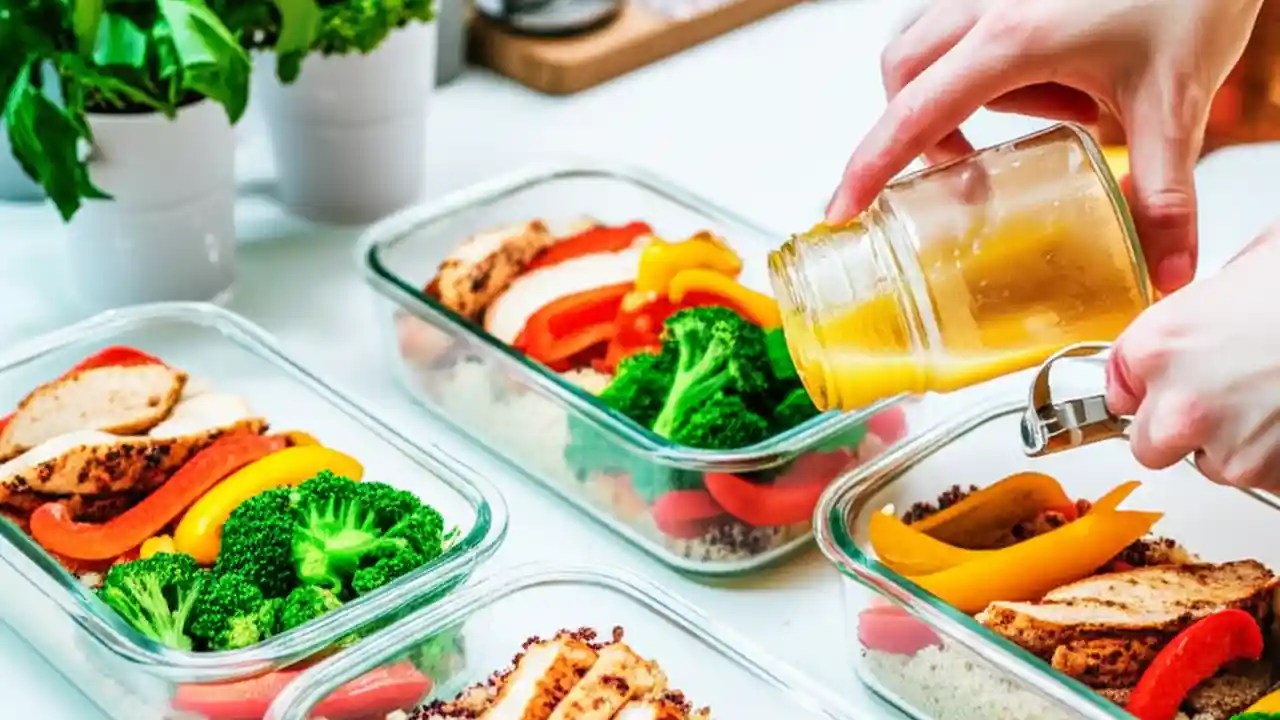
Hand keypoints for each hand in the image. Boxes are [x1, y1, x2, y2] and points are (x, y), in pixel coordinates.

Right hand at [827, 0, 1263, 294]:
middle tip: (958, 176)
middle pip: (901, 74)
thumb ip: (1165, 193)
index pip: (913, 113)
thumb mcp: (1175, 100)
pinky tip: (1038, 74)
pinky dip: (971, 58)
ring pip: (922, 41)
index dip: (869, 167)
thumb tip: (1166, 271)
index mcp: (1014, 38)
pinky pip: (955, 19)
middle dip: (912, 130)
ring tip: (1013, 121)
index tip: (842, 209)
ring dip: (944, 90)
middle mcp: (987, 4)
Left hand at [1106, 225, 1279, 489]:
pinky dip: (1276, 458)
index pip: (1119, 387)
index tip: (1166, 380)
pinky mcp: (1272, 477)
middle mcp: (1181, 407)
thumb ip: (1212, 296)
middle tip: (1225, 397)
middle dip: (1179, 428)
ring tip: (1276, 398)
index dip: (1148, 383)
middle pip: (1150, 444)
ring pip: (1211, 464)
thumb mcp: (1259, 259)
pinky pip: (1262, 477)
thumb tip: (1213, 304)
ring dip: (1235, 442)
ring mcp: (1229, 451)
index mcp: (1160, 346)